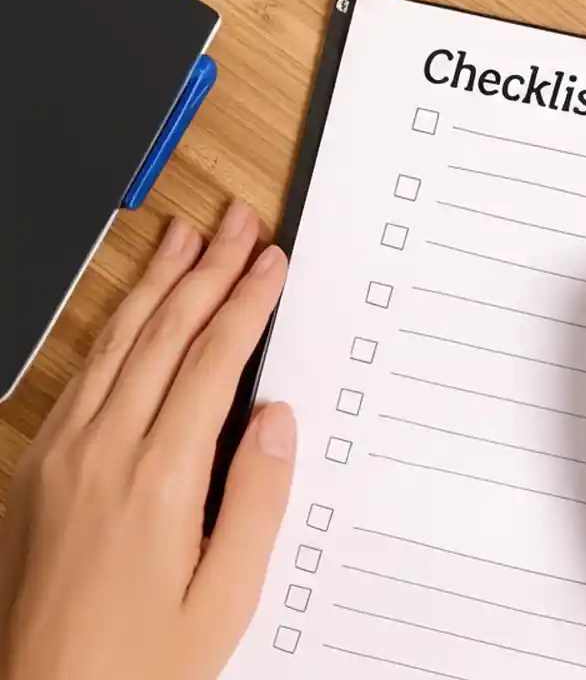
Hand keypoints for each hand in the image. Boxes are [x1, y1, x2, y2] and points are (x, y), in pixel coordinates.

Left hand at [0, 203, 294, 679]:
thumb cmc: (139, 662)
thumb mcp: (225, 598)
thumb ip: (257, 501)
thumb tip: (276, 419)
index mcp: (157, 482)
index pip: (210, 363)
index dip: (245, 304)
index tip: (269, 264)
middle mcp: (102, 453)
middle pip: (163, 335)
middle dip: (207, 270)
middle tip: (237, 223)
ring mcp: (60, 454)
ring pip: (116, 342)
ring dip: (155, 282)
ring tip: (185, 238)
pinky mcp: (37, 466)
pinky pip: (80, 372)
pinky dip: (112, 325)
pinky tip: (129, 305)